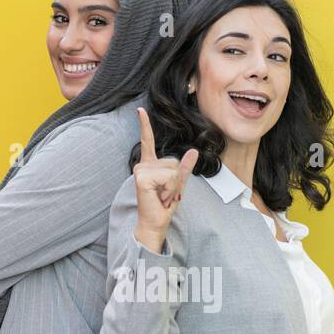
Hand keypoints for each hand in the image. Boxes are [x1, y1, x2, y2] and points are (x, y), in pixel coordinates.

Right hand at [132, 106, 197, 251]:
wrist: (155, 222)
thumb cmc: (164, 205)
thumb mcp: (178, 184)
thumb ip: (184, 168)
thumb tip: (193, 151)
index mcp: (149, 165)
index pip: (147, 141)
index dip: (144, 126)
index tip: (140, 110)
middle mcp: (143, 165)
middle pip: (173, 161)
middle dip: (176, 180)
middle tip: (165, 193)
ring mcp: (140, 170)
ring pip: (172, 169)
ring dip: (173, 186)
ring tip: (162, 196)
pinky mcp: (142, 178)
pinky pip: (168, 176)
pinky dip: (170, 188)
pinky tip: (159, 197)